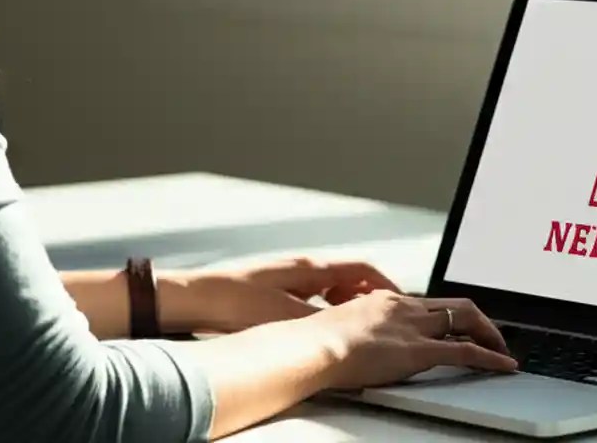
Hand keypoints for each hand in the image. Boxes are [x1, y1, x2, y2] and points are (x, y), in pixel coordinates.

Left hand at [162, 257, 403, 332]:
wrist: (197, 296)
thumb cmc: (235, 301)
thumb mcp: (286, 316)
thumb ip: (321, 320)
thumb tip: (348, 328)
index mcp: (311, 268)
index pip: (362, 269)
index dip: (386, 284)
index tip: (400, 300)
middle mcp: (303, 267)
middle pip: (349, 277)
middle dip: (369, 297)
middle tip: (382, 317)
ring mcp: (289, 275)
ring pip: (331, 287)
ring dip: (346, 304)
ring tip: (352, 325)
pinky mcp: (275, 287)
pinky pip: (313, 295)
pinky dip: (325, 308)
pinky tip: (319, 327)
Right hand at [295, 289, 517, 389]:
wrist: (313, 346)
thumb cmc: (317, 342)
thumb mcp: (341, 327)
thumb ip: (357, 329)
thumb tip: (354, 341)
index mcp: (386, 301)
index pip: (428, 303)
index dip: (448, 315)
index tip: (456, 325)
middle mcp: (405, 307)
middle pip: (455, 305)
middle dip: (478, 319)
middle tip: (491, 334)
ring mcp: (413, 327)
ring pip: (467, 320)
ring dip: (490, 334)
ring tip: (502, 350)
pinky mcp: (419, 350)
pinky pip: (466, 352)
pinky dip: (491, 358)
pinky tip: (503, 365)